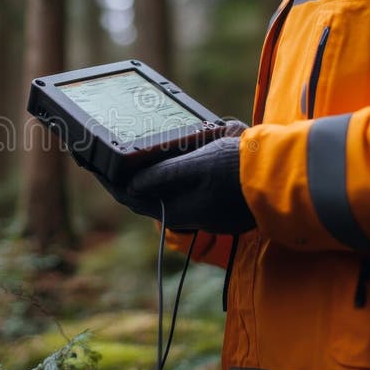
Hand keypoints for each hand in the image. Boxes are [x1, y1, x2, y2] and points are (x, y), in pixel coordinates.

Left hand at [96, 120, 256, 234]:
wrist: (279, 180)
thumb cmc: (237, 170)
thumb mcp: (197, 166)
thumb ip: (164, 175)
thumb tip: (131, 184)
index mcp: (175, 209)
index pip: (129, 195)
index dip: (107, 178)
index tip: (89, 162)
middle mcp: (185, 214)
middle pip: (143, 194)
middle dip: (120, 176)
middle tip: (101, 156)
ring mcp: (201, 210)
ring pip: (161, 192)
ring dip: (142, 175)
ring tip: (124, 156)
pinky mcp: (214, 203)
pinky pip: (180, 189)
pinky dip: (165, 175)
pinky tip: (162, 162)